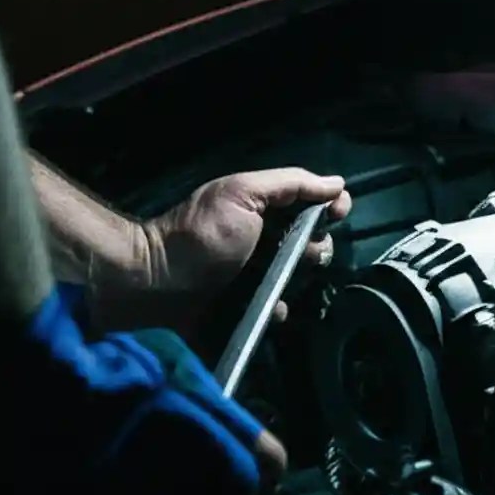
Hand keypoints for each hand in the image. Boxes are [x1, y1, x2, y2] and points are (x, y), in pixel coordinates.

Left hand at [137, 168, 352, 326]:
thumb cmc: (200, 234)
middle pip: (315, 242)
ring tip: (283, 283)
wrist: (156, 284)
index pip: (314, 204)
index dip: (332, 207)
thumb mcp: (242, 194)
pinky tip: (274, 308)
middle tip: (301, 255)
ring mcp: (258, 275)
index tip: (338, 215)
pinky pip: (280, 309)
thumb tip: (337, 184)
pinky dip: (280, 310)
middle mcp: (265, 240)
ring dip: (302, 280)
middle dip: (317, 248)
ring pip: (302, 278)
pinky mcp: (249, 307)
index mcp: (264, 209)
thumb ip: (289, 184)